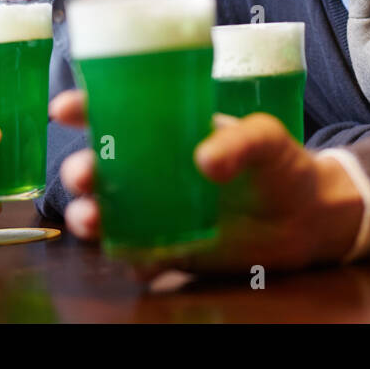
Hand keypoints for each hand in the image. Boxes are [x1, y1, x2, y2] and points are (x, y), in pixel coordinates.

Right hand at [49, 91, 363, 273]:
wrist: (305, 219)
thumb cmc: (282, 164)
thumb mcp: (267, 138)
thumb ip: (241, 142)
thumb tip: (205, 161)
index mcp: (170, 131)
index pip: (117, 113)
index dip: (85, 108)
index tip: (64, 109)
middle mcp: (154, 171)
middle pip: (100, 167)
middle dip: (80, 170)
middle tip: (84, 176)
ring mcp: (158, 212)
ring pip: (107, 214)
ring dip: (89, 217)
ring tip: (91, 220)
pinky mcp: (170, 250)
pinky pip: (138, 258)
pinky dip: (132, 261)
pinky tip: (139, 260)